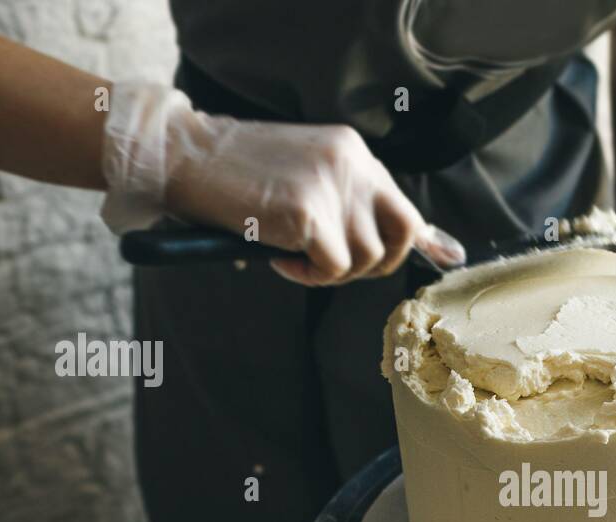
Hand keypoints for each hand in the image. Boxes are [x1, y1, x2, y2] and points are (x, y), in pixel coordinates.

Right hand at [100, 81, 464, 284]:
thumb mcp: (305, 174)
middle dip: (378, 263)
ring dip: (332, 271)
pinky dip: (307, 276)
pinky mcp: (308, 213)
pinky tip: (279, 258)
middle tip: (336, 266)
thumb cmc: (236, 173)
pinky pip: (331, 269)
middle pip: (403, 232)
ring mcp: (332, 188)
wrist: (184, 155)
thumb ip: (347, 199)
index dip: (412, 241)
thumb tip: (395, 242)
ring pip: (365, 258)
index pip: (403, 204)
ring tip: (293, 255)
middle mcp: (352, 165)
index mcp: (353, 152)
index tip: (430, 259)